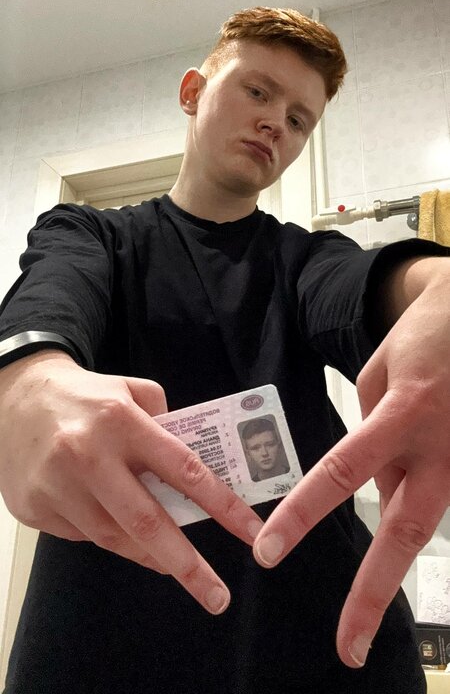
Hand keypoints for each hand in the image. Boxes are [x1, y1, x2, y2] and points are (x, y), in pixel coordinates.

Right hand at [0, 351, 262, 613]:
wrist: (14, 399)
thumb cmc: (85, 396)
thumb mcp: (131, 390)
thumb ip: (167, 422)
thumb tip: (194, 469)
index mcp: (120, 421)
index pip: (183, 469)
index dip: (222, 505)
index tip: (251, 532)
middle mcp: (88, 455)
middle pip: (147, 522)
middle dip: (187, 565)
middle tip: (218, 596)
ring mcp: (57, 485)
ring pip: (114, 537)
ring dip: (150, 556)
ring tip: (174, 565)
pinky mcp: (35, 508)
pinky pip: (83, 535)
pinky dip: (108, 535)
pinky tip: (117, 526)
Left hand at [253, 282, 449, 666]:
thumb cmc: (423, 336)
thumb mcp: (379, 372)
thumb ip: (369, 430)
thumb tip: (367, 475)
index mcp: (402, 415)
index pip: (341, 474)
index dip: (303, 515)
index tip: (269, 554)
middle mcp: (438, 448)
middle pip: (403, 531)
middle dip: (374, 595)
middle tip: (348, 647)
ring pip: (422, 516)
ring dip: (397, 537)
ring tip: (381, 542)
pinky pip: (438, 493)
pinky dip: (417, 493)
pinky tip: (416, 459)